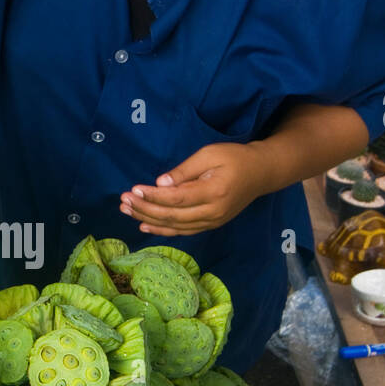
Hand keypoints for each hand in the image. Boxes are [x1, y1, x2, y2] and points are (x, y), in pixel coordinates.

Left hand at [119, 142, 270, 236]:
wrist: (261, 173)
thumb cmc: (234, 158)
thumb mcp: (209, 154)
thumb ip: (184, 170)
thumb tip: (160, 183)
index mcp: (214, 191)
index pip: (177, 198)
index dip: (153, 196)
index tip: (133, 189)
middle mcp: (213, 212)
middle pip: (172, 216)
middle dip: (145, 209)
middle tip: (123, 201)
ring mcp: (212, 222)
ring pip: (175, 226)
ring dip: (148, 220)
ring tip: (126, 211)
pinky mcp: (210, 225)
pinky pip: (182, 231)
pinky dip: (162, 230)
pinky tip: (144, 225)